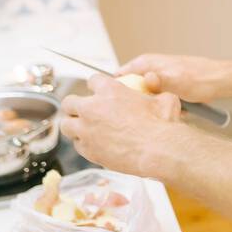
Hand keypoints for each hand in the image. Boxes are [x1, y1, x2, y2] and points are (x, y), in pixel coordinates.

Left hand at [59, 73, 181, 176]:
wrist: (158, 151)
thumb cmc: (162, 125)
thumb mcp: (165, 100)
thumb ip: (157, 93)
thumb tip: (159, 92)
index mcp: (109, 90)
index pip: (93, 80)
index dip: (97, 85)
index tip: (99, 91)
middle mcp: (92, 108)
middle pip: (69, 102)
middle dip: (75, 105)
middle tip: (83, 110)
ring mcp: (87, 130)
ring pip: (66, 124)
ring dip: (73, 125)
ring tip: (82, 128)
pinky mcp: (88, 150)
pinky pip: (77, 145)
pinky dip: (83, 143)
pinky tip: (93, 144)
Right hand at [116, 54, 231, 104]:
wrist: (221, 82)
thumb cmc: (201, 78)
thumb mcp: (176, 81)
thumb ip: (159, 81)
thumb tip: (146, 79)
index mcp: (145, 63)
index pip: (118, 76)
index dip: (115, 92)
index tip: (116, 108)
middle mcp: (149, 70)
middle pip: (130, 90)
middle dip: (135, 104)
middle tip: (142, 115)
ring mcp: (159, 79)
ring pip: (145, 98)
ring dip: (152, 108)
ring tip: (162, 114)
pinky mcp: (168, 89)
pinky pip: (158, 101)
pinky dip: (164, 109)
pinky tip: (174, 113)